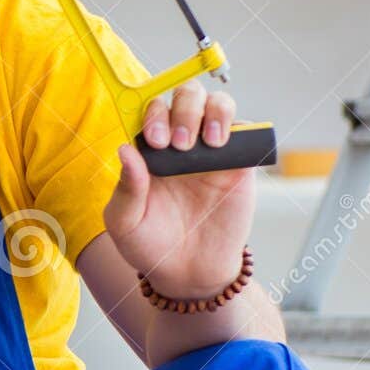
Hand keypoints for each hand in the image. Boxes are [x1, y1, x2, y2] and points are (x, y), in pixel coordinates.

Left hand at [103, 83, 253, 295]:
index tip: (154, 140)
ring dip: (211, 110)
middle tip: (178, 143)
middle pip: (184, 96)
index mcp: (149, 150)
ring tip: (207, 142)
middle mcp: (179, 142)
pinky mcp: (237, 163)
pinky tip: (222, 145)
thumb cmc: (150, 245)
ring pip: (215, 102)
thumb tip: (125, 149)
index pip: (150, 110)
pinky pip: (244, 129)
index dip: (152, 114)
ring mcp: (210, 150)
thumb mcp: (125, 222)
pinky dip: (236, 125)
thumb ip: (126, 187)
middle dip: (182, 110)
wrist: (189, 272)